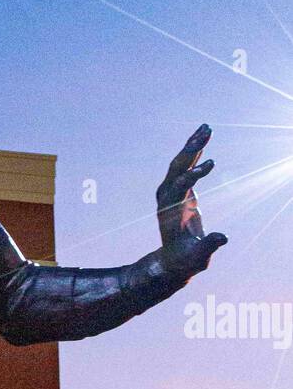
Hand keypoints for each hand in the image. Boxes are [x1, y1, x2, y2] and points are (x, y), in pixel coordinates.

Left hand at [156, 125, 226, 276]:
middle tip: (206, 131)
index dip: (193, 175)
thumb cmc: (187, 260)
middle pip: (176, 169)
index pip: (179, 186)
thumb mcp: (198, 257)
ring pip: (179, 164)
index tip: (211, 164)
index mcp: (170, 211)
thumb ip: (208, 247)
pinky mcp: (177, 190)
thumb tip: (222, 238)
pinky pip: (185, 168)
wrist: (173, 261)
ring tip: (206, 127)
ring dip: (193, 146)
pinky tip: (202, 140)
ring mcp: (170, 193)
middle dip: (191, 150)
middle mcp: (166, 198)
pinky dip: (194, 154)